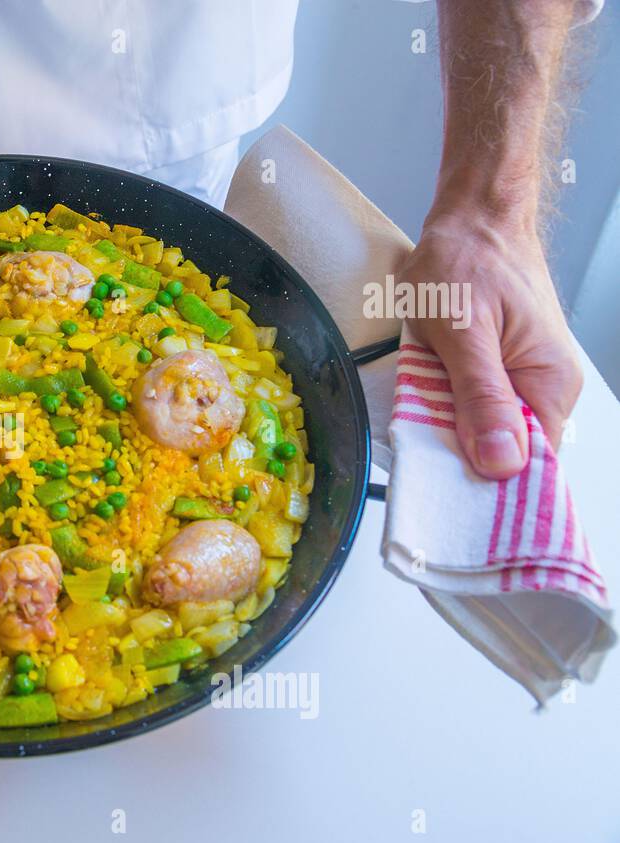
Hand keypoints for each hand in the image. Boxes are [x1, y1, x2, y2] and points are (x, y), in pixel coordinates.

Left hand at [399, 210, 581, 479]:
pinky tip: (428, 396)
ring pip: (482, 431)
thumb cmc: (468, 261)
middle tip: (423, 448)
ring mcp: (521, 380)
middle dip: (462, 458)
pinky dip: (446, 407)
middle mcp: (544, 388)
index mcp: (549, 384)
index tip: (449, 492)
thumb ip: (480, 397)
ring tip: (424, 410)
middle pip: (504, 454)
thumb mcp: (463, 332)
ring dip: (449, 429)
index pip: (531, 466)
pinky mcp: (498, 371)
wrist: (472, 219)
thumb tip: (501, 462)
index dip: (489, 485)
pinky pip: (472, 407)